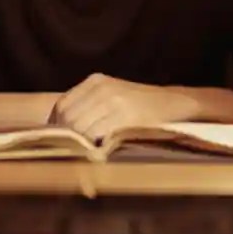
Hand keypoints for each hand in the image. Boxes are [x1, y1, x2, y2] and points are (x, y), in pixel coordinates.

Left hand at [49, 73, 199, 141]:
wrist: (175, 103)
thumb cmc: (141, 105)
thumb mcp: (112, 95)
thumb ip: (88, 105)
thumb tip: (60, 127)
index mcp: (96, 81)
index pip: (62, 106)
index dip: (57, 126)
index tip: (61, 140)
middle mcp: (102, 87)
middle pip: (69, 118)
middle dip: (68, 137)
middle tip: (73, 150)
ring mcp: (113, 100)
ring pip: (81, 128)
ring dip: (80, 143)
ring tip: (86, 152)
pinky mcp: (125, 115)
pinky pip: (97, 134)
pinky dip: (93, 146)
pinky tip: (98, 151)